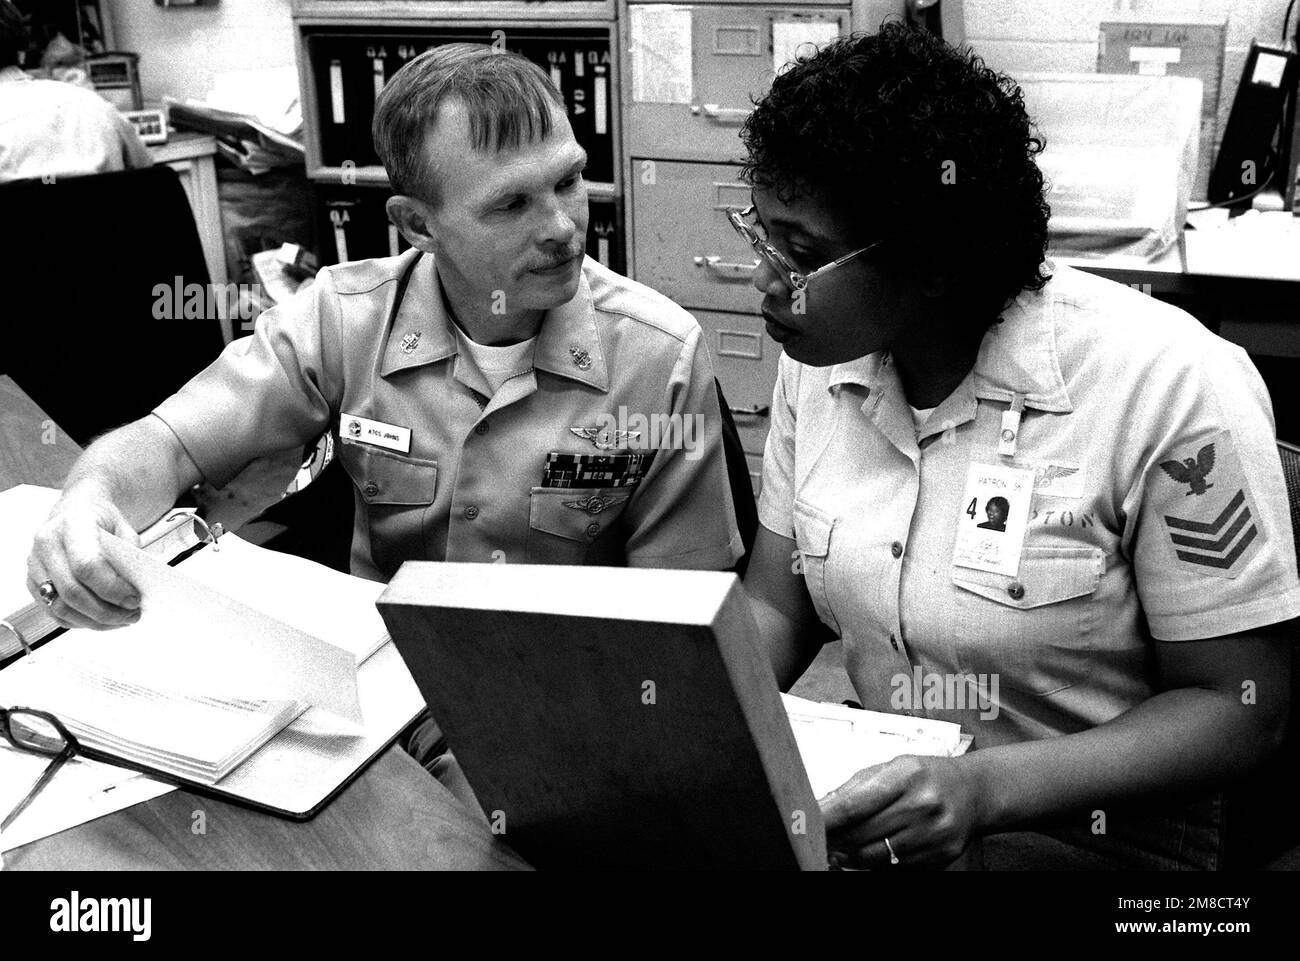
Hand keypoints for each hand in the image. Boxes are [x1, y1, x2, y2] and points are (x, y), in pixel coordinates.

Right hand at [27, 494, 142, 630]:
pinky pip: (53, 612)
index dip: (112, 589)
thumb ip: (130, 557)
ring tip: (120, 620)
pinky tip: (101, 620)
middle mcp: (47, 543)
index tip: (134, 599)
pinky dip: (80, 622)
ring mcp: (35, 564)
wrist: (76, 509)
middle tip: (132, 615)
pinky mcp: (32, 582)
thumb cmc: (101, 519)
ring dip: (94, 621)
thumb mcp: (124, 528)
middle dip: (106, 611)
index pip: (87, 565)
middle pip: (72, 592)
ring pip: (60, 607)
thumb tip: (138, 590)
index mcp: (72, 525)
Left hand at [820, 755, 981, 869]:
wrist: (974, 792)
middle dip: (836, 840)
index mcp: (906, 774)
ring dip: (853, 856)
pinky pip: (896, 869)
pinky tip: (874, 851)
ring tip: (844, 848)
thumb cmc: (927, 776)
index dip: (826, 820)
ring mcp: (934, 833)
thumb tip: (821, 807)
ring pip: (875, 858)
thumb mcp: (893, 767)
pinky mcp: (941, 856)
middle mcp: (923, 804)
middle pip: (861, 835)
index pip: (854, 804)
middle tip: (823, 839)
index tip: (806, 825)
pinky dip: (878, 864)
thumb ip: (855, 787)